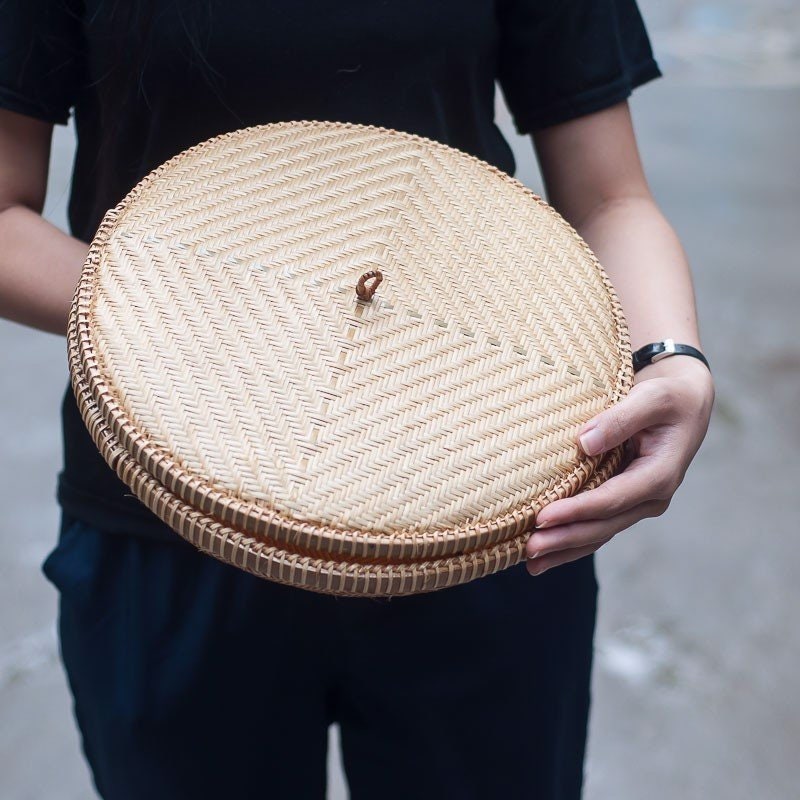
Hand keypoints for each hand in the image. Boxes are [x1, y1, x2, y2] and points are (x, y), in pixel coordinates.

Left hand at [525, 354, 714, 575]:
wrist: (687, 401)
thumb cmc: (669, 395)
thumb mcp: (652, 397)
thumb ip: (621, 418)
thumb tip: (585, 443)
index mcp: (660, 474)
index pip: (612, 499)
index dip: (577, 511)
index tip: (542, 517)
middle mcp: (651, 496)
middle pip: (603, 525)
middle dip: (565, 539)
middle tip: (528, 549)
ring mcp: (639, 502)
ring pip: (599, 533)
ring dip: (565, 549)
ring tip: (531, 563)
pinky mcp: (625, 501)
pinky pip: (598, 526)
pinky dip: (572, 541)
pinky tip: (547, 555)